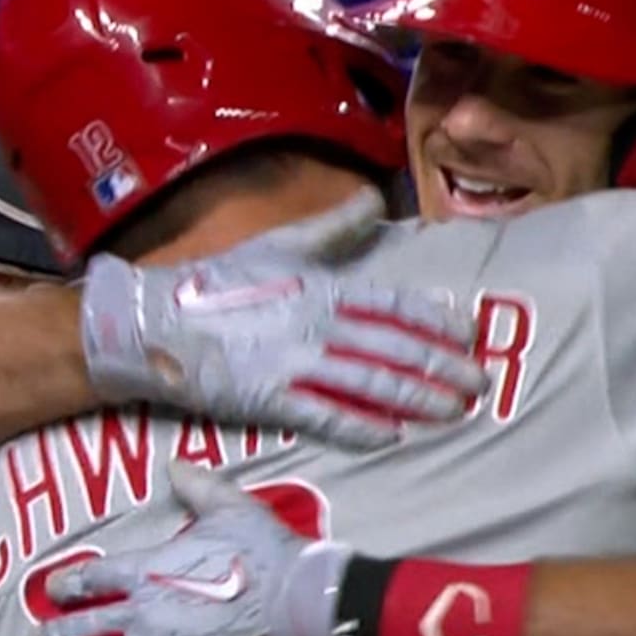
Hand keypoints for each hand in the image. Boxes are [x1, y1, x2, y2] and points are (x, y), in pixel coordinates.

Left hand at [27, 462, 351, 635]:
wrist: (298, 607)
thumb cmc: (266, 555)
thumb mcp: (231, 507)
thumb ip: (197, 485)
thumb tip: (173, 464)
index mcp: (146, 570)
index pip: (89, 577)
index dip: (64, 583)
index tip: (52, 589)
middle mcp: (138, 614)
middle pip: (77, 629)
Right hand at [81, 187, 488, 448]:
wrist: (156, 320)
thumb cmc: (218, 280)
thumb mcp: (279, 242)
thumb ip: (333, 226)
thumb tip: (373, 197)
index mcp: (324, 286)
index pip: (394, 304)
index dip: (435, 319)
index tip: (469, 332)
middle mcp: (319, 324)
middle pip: (395, 347)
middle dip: (441, 368)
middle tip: (479, 384)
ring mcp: (297, 362)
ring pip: (371, 383)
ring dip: (416, 400)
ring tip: (452, 412)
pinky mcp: (272, 398)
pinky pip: (327, 415)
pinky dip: (362, 428)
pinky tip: (393, 439)